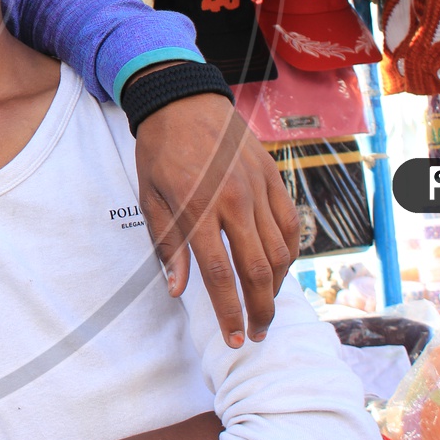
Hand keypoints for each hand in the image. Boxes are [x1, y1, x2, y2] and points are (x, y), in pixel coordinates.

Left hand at [134, 92, 298, 346]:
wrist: (182, 101)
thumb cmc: (159, 151)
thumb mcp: (150, 197)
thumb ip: (168, 246)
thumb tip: (178, 290)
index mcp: (198, 208)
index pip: (219, 274)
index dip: (229, 311)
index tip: (233, 338)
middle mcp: (234, 201)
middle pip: (257, 270)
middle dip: (259, 310)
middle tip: (254, 334)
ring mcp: (258, 189)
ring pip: (280, 251)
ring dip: (276, 287)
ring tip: (265, 306)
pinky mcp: (273, 179)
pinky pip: (290, 225)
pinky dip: (288, 253)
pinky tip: (278, 269)